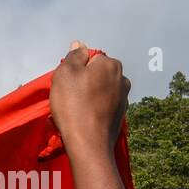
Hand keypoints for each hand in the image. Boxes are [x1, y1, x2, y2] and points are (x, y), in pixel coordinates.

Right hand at [49, 40, 128, 154]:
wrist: (88, 144)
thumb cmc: (74, 105)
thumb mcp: (65, 73)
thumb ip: (73, 56)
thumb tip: (79, 45)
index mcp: (111, 64)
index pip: (90, 58)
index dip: (76, 70)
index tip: (68, 84)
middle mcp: (122, 79)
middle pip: (96, 75)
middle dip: (83, 83)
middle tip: (69, 98)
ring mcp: (123, 99)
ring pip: (99, 91)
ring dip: (87, 97)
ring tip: (74, 112)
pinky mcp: (120, 116)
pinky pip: (103, 107)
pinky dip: (93, 110)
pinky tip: (83, 120)